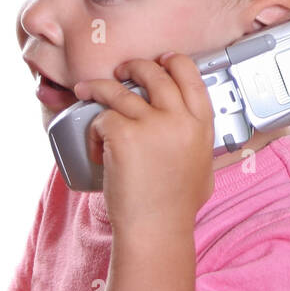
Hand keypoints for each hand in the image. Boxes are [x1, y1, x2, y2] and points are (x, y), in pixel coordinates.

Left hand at [72, 53, 214, 237]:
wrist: (156, 230)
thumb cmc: (176, 206)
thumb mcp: (202, 167)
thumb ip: (196, 142)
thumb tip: (188, 130)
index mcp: (201, 125)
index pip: (190, 74)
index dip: (173, 62)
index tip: (161, 60)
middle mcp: (179, 119)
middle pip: (154, 73)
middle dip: (134, 67)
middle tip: (121, 72)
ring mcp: (151, 125)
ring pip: (119, 91)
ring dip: (99, 87)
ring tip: (87, 90)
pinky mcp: (123, 135)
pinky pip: (102, 118)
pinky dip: (93, 130)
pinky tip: (95, 147)